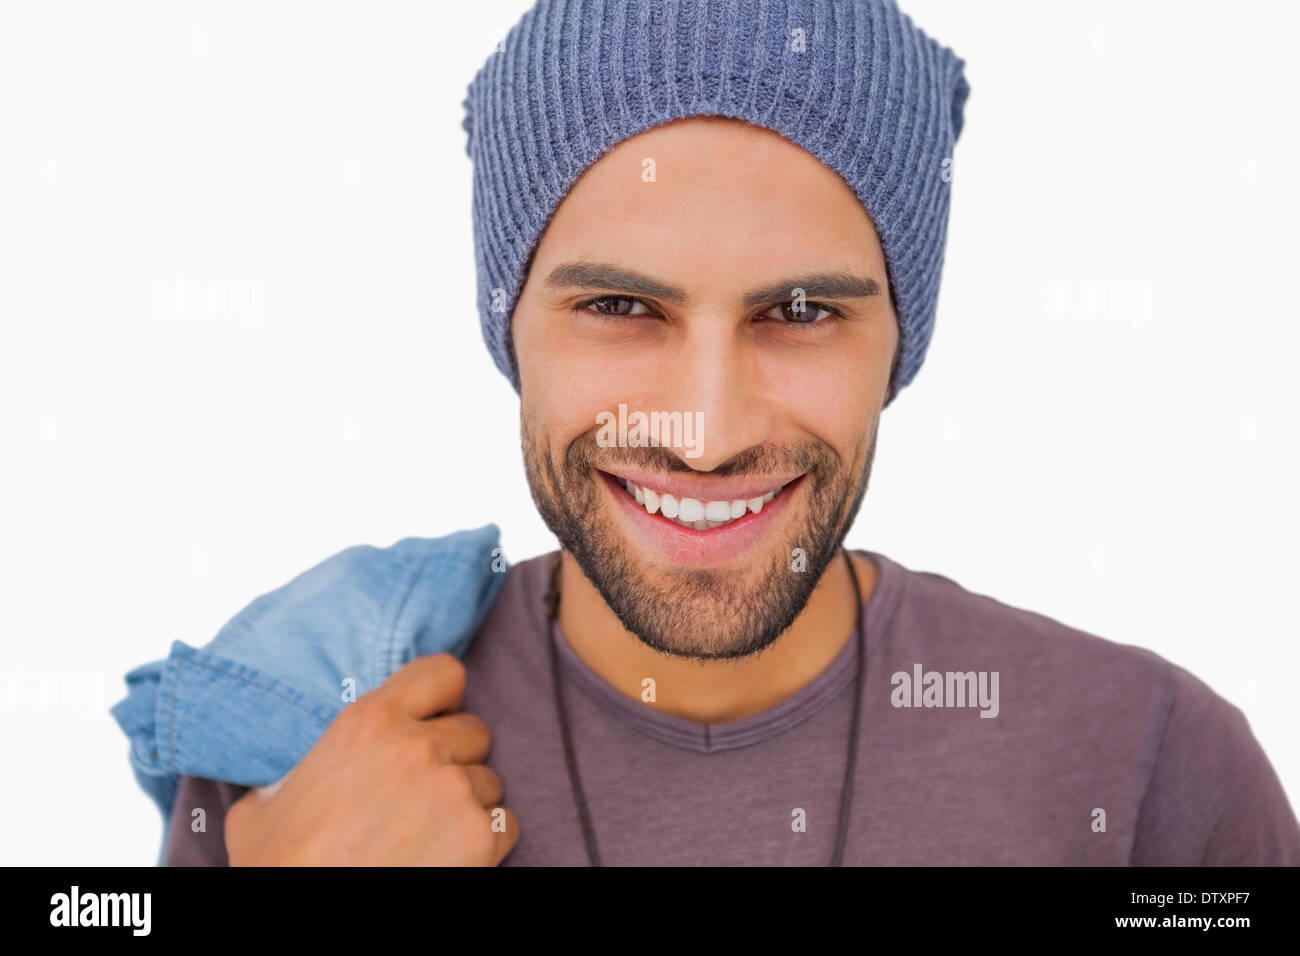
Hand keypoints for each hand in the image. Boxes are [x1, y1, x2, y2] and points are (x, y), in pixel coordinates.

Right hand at [225, 653, 517, 864]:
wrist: (302, 924)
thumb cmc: (280, 868)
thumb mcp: (263, 804)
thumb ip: (297, 770)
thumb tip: (292, 776)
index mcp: (368, 722)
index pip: (441, 672)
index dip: (443, 697)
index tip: (435, 718)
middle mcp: (418, 747)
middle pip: (474, 730)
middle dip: (456, 757)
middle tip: (424, 792)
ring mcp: (454, 791)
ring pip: (490, 780)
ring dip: (468, 802)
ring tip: (428, 831)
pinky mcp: (480, 837)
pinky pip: (506, 824)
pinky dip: (487, 840)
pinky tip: (448, 855)